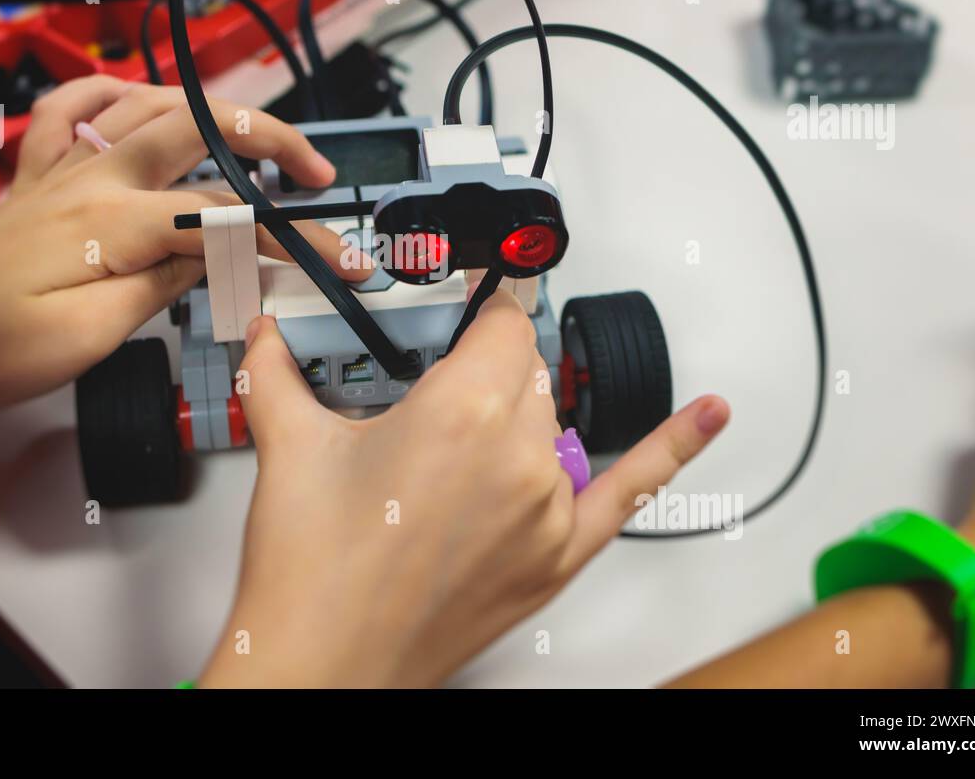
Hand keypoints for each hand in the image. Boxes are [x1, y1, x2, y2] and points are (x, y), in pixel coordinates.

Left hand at [0, 77, 362, 408]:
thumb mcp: (87, 338)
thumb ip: (161, 287)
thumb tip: (218, 256)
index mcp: (115, 224)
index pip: (227, 219)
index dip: (294, 239)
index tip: (341, 261)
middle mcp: (95, 177)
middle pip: (201, 127)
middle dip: (273, 139)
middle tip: (318, 174)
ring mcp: (63, 168)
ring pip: (150, 105)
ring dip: (213, 112)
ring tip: (256, 138)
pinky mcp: (36, 176)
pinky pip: (75, 107)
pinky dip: (114, 92)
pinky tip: (137, 101)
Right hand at [199, 291, 729, 687]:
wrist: (324, 664)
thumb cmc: (313, 573)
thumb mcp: (287, 445)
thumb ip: (274, 371)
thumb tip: (266, 338)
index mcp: (460, 412)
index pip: (503, 324)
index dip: (481, 314)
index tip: (469, 310)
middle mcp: (516, 455)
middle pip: (525, 373)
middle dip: (482, 373)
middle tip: (429, 399)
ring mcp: (545, 509)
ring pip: (551, 423)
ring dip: (513, 420)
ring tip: (450, 455)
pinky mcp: (556, 556)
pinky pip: (630, 491)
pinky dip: (673, 450)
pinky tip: (708, 417)